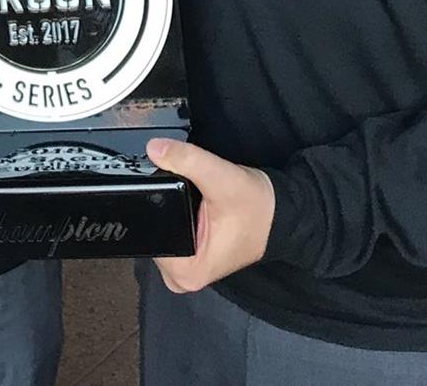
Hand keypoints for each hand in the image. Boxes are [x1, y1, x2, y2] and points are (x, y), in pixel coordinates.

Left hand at [147, 138, 274, 293]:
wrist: (279, 213)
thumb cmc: (257, 206)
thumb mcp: (222, 179)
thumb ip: (188, 161)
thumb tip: (155, 148)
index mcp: (186, 272)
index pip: (147, 235)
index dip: (148, 206)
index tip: (159, 187)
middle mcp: (182, 277)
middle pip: (150, 234)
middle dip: (158, 208)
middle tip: (180, 191)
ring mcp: (185, 269)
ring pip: (157, 232)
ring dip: (166, 211)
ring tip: (187, 197)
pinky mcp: (189, 257)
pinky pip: (168, 233)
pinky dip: (173, 216)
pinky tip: (186, 204)